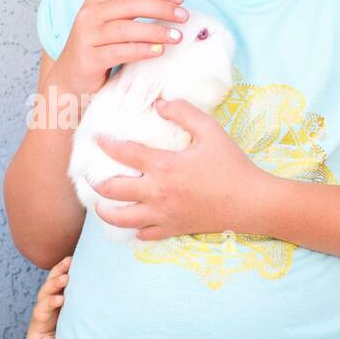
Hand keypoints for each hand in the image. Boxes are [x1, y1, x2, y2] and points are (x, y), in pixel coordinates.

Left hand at [23, 255, 71, 338]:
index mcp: (39, 321)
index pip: (42, 309)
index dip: (50, 303)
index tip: (59, 300)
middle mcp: (44, 307)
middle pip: (46, 292)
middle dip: (54, 283)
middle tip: (65, 276)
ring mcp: (51, 301)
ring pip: (53, 284)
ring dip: (60, 271)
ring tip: (71, 260)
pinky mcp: (61, 299)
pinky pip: (62, 284)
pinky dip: (67, 272)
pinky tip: (76, 262)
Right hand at [49, 0, 188, 100]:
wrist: (70, 77)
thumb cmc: (94, 47)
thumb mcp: (107, 18)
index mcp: (96, 0)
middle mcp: (89, 15)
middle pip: (130, 5)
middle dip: (161, 8)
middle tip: (184, 16)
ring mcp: (87, 37)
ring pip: (125, 28)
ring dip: (155, 31)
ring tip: (177, 36)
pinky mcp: (89, 59)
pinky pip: (120, 52)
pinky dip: (141, 50)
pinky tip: (159, 51)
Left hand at [90, 98, 272, 241]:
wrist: (251, 202)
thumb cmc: (231, 165)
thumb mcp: (211, 130)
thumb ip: (183, 112)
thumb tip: (159, 103)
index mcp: (164, 166)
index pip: (124, 153)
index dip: (106, 143)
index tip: (96, 138)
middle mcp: (157, 193)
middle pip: (112, 190)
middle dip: (95, 181)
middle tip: (88, 173)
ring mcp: (163, 215)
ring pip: (121, 219)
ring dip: (105, 211)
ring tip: (99, 204)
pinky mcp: (172, 229)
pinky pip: (143, 234)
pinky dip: (134, 228)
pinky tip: (133, 221)